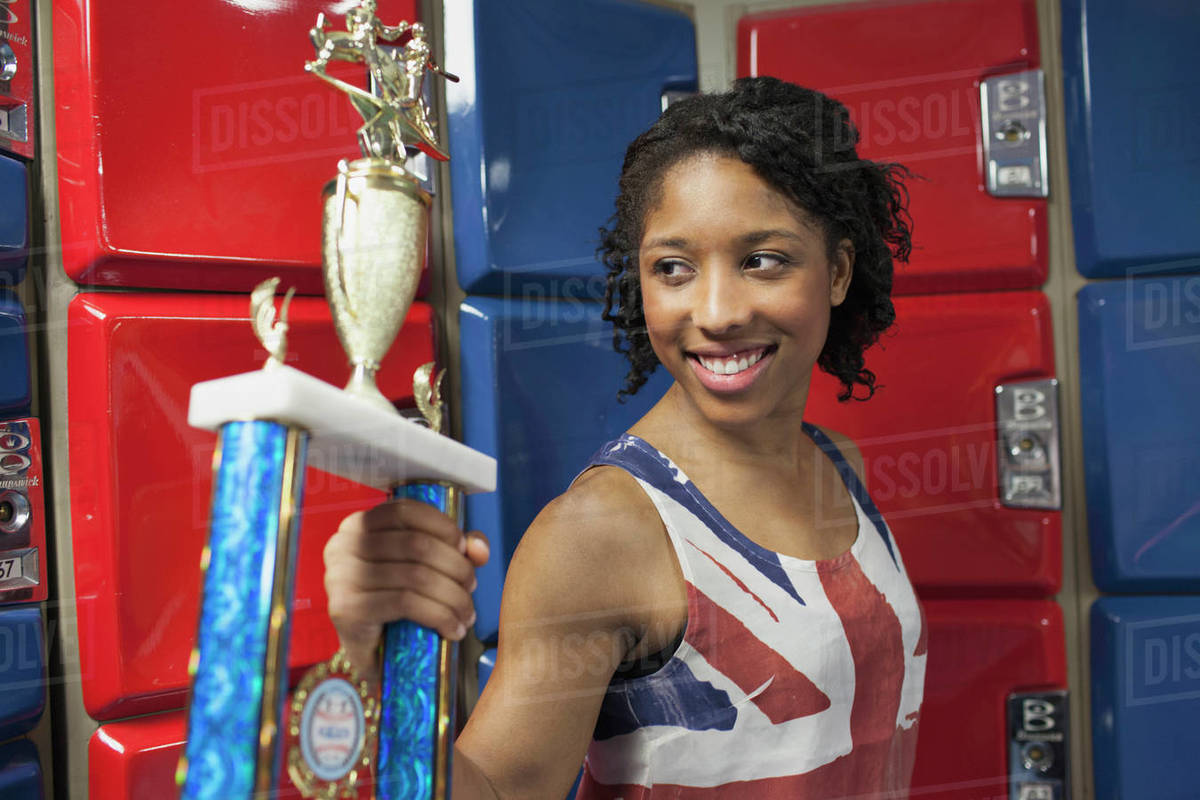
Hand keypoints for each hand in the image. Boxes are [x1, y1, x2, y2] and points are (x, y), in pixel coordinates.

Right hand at [323, 499, 489, 683]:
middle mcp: (342, 546)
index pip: (405, 511)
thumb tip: (478, 547)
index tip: (465, 550)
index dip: (443, 526)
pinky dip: (440, 616)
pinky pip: (406, 603)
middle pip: (416, 544)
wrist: (373, 654)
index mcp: (357, 525)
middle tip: (471, 586)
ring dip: (453, 596)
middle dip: (456, 566)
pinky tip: (453, 629)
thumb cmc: (399, 602)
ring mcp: (340, 577)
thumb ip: (455, 549)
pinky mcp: (346, 609)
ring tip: (467, 613)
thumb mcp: (428, 567)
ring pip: (416, 576)